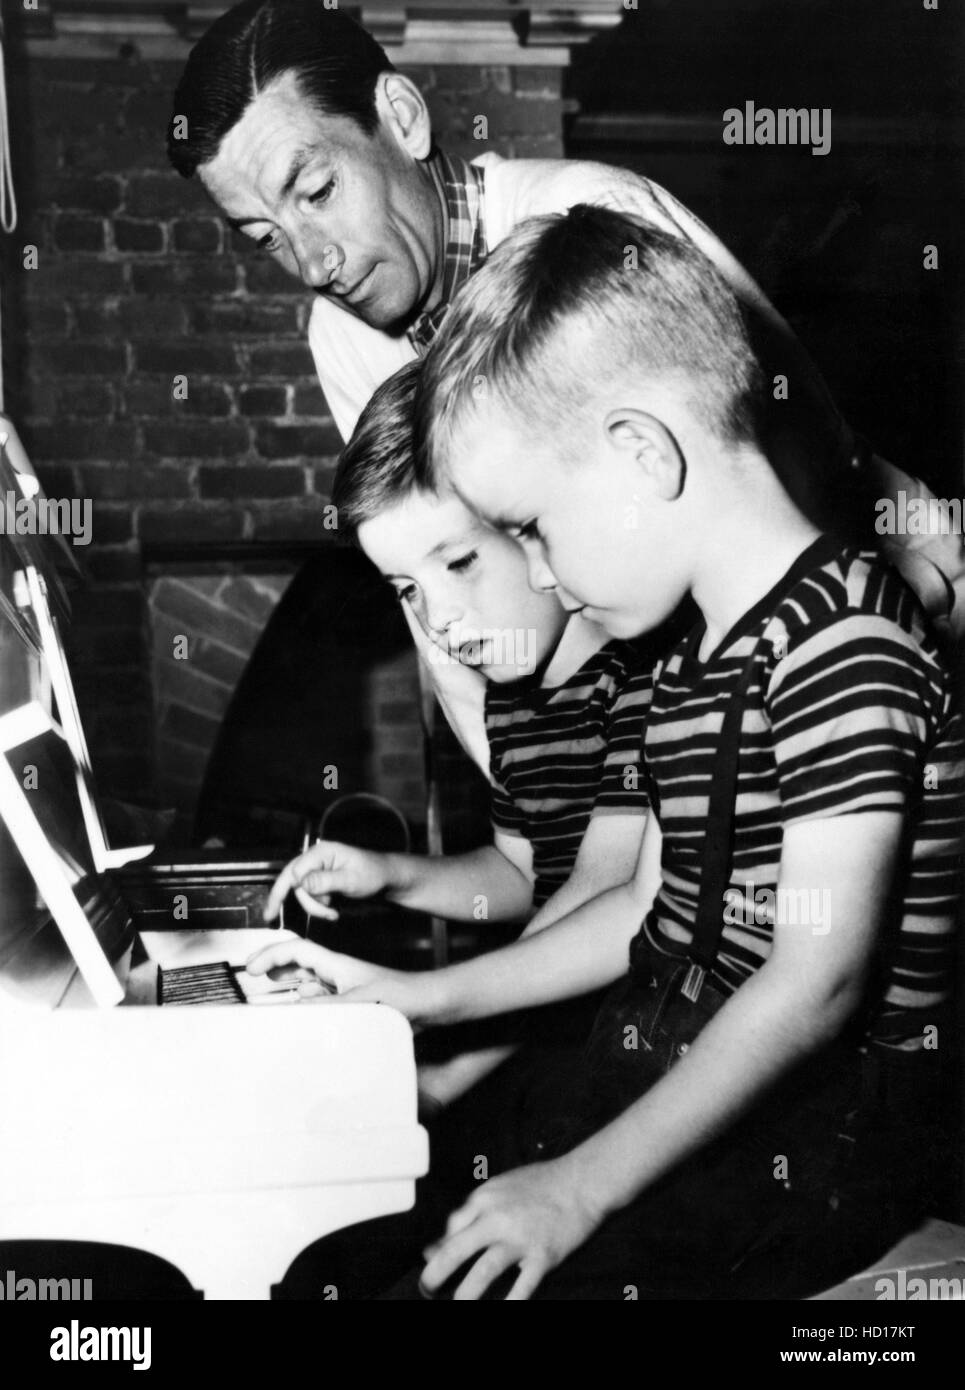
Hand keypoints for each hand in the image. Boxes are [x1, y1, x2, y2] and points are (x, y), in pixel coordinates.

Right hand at [245, 939, 441, 1027]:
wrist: (428, 1004)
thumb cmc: (402, 998)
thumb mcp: (362, 1002)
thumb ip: (329, 1005)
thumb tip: (296, 1007)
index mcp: (337, 964)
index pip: (298, 949)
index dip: (272, 954)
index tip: (253, 966)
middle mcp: (338, 971)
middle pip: (299, 960)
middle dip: (275, 963)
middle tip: (253, 972)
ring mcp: (345, 984)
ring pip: (309, 976)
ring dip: (289, 978)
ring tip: (271, 984)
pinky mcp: (353, 998)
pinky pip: (322, 993)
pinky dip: (306, 996)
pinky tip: (302, 1002)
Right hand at [263, 840, 391, 922]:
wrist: (386, 878)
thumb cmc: (373, 874)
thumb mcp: (351, 880)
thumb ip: (325, 881)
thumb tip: (301, 882)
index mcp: (321, 852)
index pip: (293, 871)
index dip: (286, 891)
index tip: (278, 911)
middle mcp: (315, 858)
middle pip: (292, 882)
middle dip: (305, 902)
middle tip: (317, 914)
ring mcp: (317, 869)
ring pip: (301, 892)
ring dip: (315, 906)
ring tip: (334, 912)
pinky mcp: (320, 880)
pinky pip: (308, 895)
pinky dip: (317, 906)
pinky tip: (331, 911)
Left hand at [420, 1158, 602, 1300]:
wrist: (581, 1181)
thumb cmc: (541, 1183)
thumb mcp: (500, 1188)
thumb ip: (471, 1213)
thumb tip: (438, 1243)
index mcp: (485, 1198)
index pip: (452, 1229)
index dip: (439, 1251)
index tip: (433, 1266)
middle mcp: (498, 1218)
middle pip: (457, 1250)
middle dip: (436, 1274)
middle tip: (426, 1290)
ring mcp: (520, 1238)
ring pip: (484, 1272)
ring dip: (466, 1295)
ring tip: (457, 1305)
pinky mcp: (542, 1255)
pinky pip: (522, 1287)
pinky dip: (510, 1303)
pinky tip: (502, 1310)